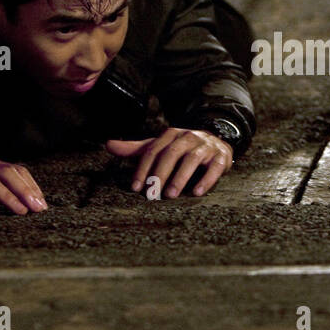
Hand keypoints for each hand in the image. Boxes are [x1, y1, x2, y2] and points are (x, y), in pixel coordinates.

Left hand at [106, 128, 233, 197]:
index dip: (143, 169)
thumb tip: (108, 145)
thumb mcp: (160, 147)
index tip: (136, 187)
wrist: (216, 140)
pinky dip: (206, 180)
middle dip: (160, 174)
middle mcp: (188, 137)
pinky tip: (196, 193)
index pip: (153, 151)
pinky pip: (214, 167)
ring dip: (180, 178)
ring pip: (192, 159)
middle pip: (171, 154)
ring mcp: (205, 145)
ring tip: (171, 195)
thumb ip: (136, 149)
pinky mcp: (221, 155)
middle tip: (152, 194)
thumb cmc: (182, 148)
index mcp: (170, 134)